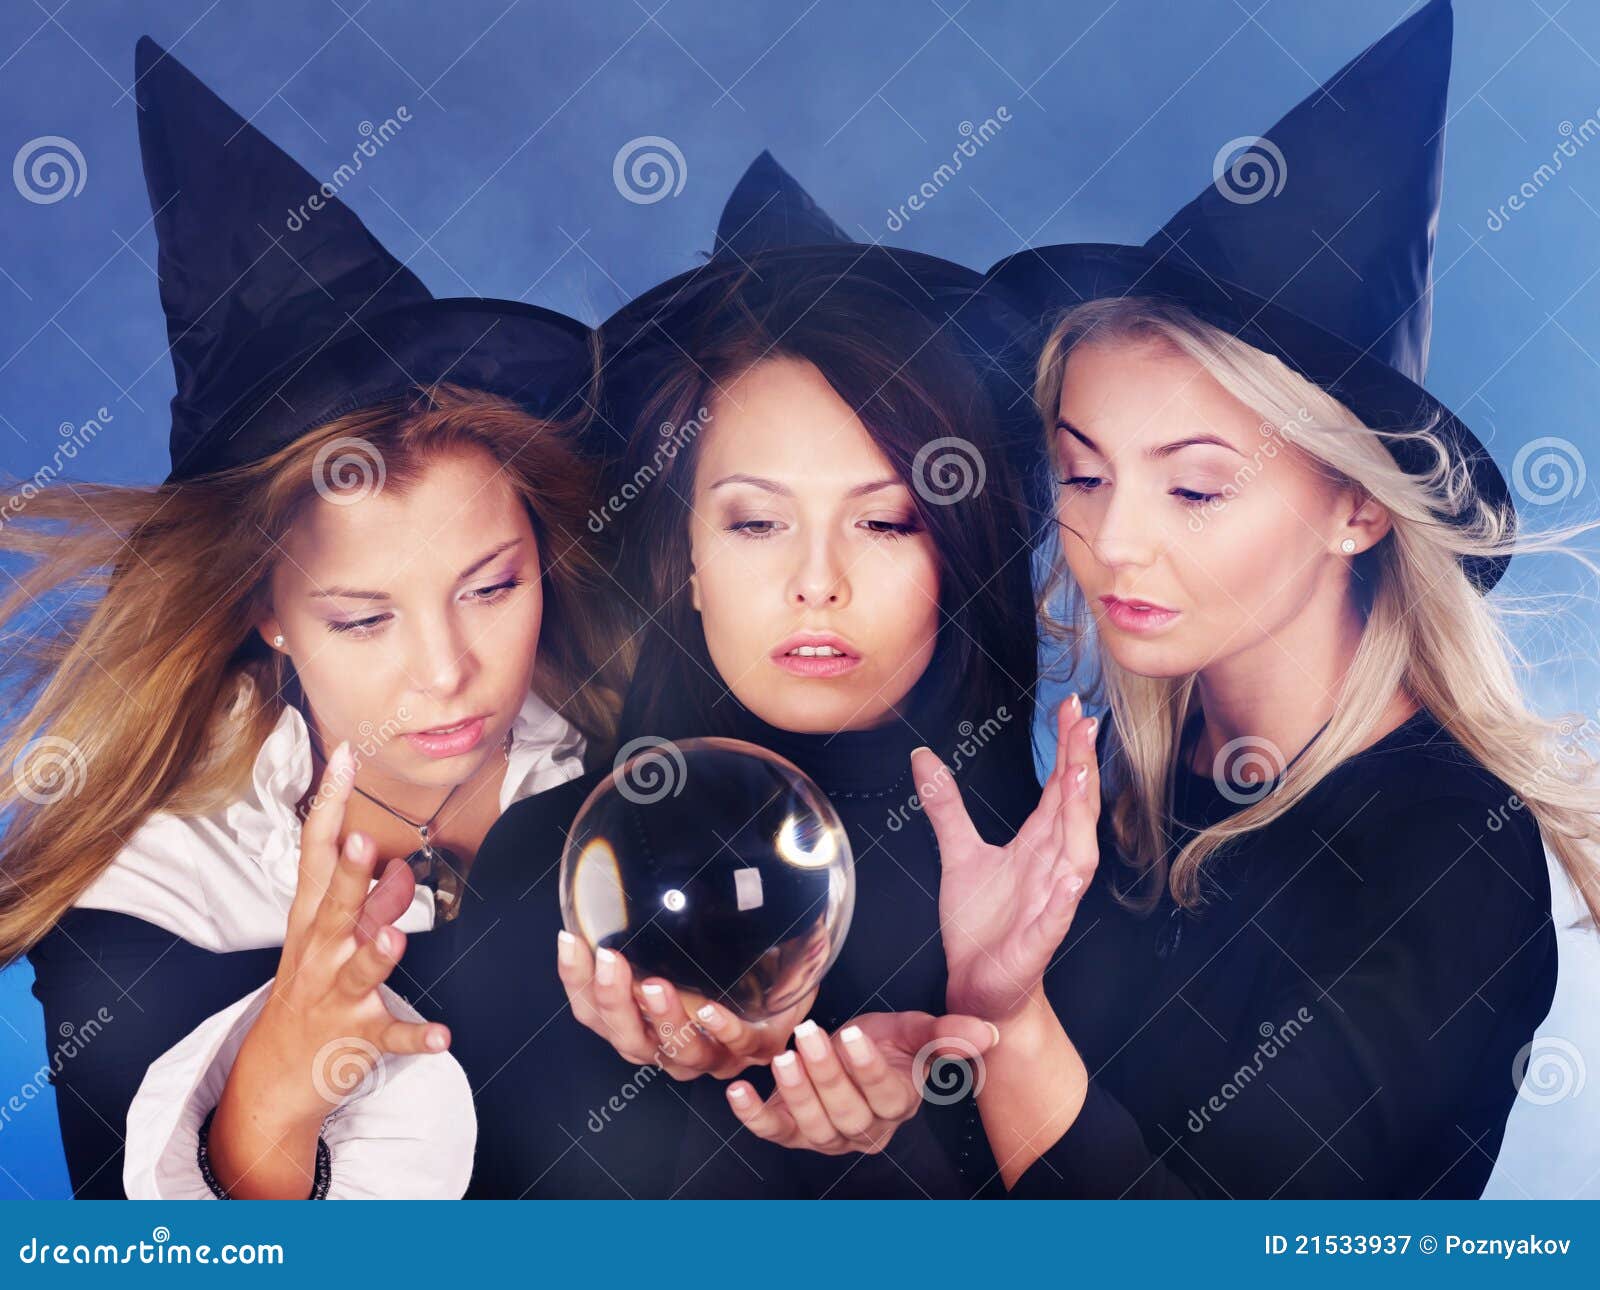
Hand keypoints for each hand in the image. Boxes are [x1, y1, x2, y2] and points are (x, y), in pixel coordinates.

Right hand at [211, 742, 448, 1194]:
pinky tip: (442, 1035)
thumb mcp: (338, 937)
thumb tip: (403, 867)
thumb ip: (374, 899)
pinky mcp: (359, 1038)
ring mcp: (337, 996)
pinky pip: (392, 1037)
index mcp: (313, 918)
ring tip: (395, 938)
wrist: (279, 1073)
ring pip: (358, 972)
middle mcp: (321, 952)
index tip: (343, 756)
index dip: (330, 802)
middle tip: (359, 841)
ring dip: (376, 955)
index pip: (317, 850)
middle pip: (334, 908)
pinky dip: (416, 1037)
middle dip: (346, 876)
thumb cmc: (313, 987)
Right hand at [556, 931, 814, 1078]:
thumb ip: (648, 917)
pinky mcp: (757, 1045)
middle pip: (629, 1040)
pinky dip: (721, 1029)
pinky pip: (738, 1044)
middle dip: (614, 1002)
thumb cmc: (729, 958)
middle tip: (609, 961)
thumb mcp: (682, 933)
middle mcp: (673, 1045)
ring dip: (663, 1019)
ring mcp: (715, 1051)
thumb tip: (614, 862)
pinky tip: (709, 1009)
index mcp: (645, 1022)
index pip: (595, 1010)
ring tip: (654, 986)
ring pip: (679, 1052)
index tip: (570, 939)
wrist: (791, 976)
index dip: (577, 980)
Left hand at [726, 1011, 998, 1154]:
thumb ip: (946, 1032)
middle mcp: (863, 1130)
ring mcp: (825, 1136)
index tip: (854, 1036)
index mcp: (897, 1104)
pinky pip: (771, 1131)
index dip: (869, 1068)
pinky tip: (739, 1091)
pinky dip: (752, 1116)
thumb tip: (986, 1032)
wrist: (848, 1052)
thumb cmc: (884, 1044)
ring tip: (782, 1059)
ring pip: (813, 1125)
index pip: (886, 1094)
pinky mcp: (790, 1132)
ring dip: (796, 1093)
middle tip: (810, 1036)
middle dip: (826, 1075)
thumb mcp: (912, 1030)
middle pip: (847, 1112)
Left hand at [916, 694, 1100, 1021]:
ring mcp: (1050, 902)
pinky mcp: (1039, 939)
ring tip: (1080, 775)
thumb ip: (945, 805)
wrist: (977, 986)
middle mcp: (1051, 866)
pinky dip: (1065, 894)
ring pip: (1077, 854)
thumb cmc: (981, 925)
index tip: (1072, 707)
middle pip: (1073, 808)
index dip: (1067, 747)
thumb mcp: (958, 852)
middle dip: (1081, 764)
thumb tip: (923, 758)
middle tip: (1084, 721)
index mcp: (1038, 844)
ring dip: (1080, 816)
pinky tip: (1071, 875)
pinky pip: (1058, 915)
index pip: (1058, 787)